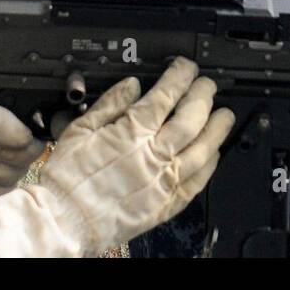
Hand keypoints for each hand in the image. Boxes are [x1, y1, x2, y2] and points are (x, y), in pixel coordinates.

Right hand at [26, 57, 234, 254]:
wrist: (65, 221)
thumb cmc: (68, 179)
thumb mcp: (79, 130)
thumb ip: (109, 104)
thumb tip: (131, 85)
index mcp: (131, 133)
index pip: (165, 96)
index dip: (180, 77)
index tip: (186, 68)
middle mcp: (152, 155)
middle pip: (190, 119)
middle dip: (203, 97)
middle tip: (208, 85)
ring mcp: (162, 182)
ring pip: (201, 150)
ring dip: (216, 130)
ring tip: (224, 116)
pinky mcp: (165, 205)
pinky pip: (196, 183)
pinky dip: (208, 167)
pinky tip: (213, 155)